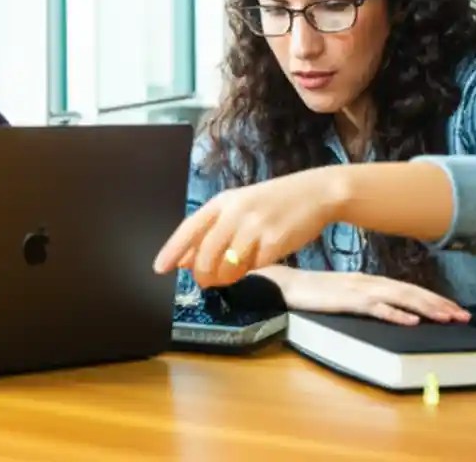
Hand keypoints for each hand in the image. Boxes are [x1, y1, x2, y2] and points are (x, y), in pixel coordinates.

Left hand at [154, 168, 346, 287]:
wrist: (315, 194)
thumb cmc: (273, 203)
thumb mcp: (238, 208)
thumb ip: (212, 232)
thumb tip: (185, 261)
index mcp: (222, 202)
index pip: (189, 228)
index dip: (172, 250)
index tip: (160, 268)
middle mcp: (234, 213)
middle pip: (205, 254)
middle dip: (202, 274)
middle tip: (204, 281)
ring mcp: (254, 227)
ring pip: (227, 266)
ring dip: (226, 277)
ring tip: (232, 272)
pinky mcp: (274, 242)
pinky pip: (254, 267)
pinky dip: (252, 269)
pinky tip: (260, 258)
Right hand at [273, 268, 469, 325]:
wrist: (285, 285)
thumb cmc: (313, 291)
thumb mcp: (344, 292)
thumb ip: (365, 297)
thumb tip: (389, 307)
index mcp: (368, 280)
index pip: (408, 288)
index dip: (433, 298)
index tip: (454, 308)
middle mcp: (368, 282)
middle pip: (411, 291)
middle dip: (439, 304)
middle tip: (462, 316)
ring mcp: (358, 290)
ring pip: (400, 298)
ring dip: (426, 308)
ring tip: (447, 318)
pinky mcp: (346, 300)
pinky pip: (376, 307)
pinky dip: (395, 313)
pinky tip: (411, 320)